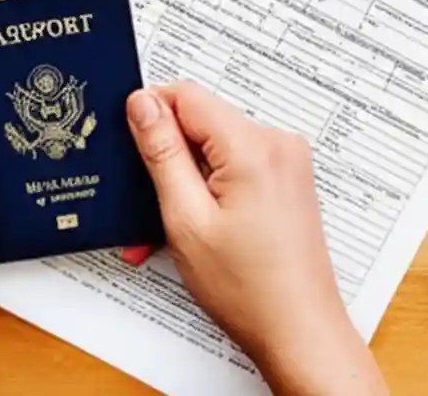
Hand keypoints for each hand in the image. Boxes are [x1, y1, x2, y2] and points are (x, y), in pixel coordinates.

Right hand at [126, 82, 387, 394]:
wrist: (300, 332)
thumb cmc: (250, 289)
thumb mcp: (186, 218)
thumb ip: (161, 153)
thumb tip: (143, 102)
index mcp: (254, 146)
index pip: (187, 96)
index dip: (150, 113)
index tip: (127, 143)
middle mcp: (277, 144)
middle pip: (201, 124)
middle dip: (164, 162)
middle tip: (140, 205)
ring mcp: (286, 163)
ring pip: (214, 151)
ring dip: (182, 185)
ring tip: (161, 232)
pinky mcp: (286, 181)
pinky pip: (234, 169)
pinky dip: (207, 194)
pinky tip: (191, 231)